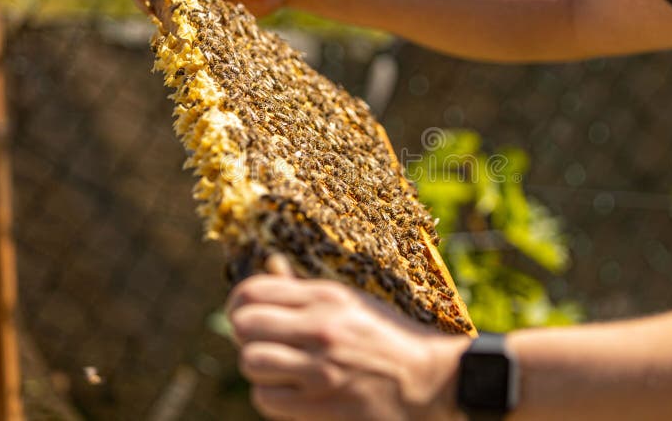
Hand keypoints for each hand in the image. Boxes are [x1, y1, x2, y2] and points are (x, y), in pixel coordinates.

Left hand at [226, 272, 471, 420]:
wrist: (430, 381)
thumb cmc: (388, 337)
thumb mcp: (351, 302)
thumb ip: (306, 289)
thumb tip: (269, 265)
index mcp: (328, 297)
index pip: (253, 291)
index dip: (240, 302)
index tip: (246, 312)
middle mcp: (321, 329)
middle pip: (244, 325)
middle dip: (245, 334)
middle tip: (261, 341)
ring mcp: (319, 370)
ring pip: (251, 362)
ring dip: (259, 367)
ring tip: (277, 367)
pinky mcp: (320, 406)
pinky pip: (266, 398)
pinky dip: (271, 395)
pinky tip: (290, 389)